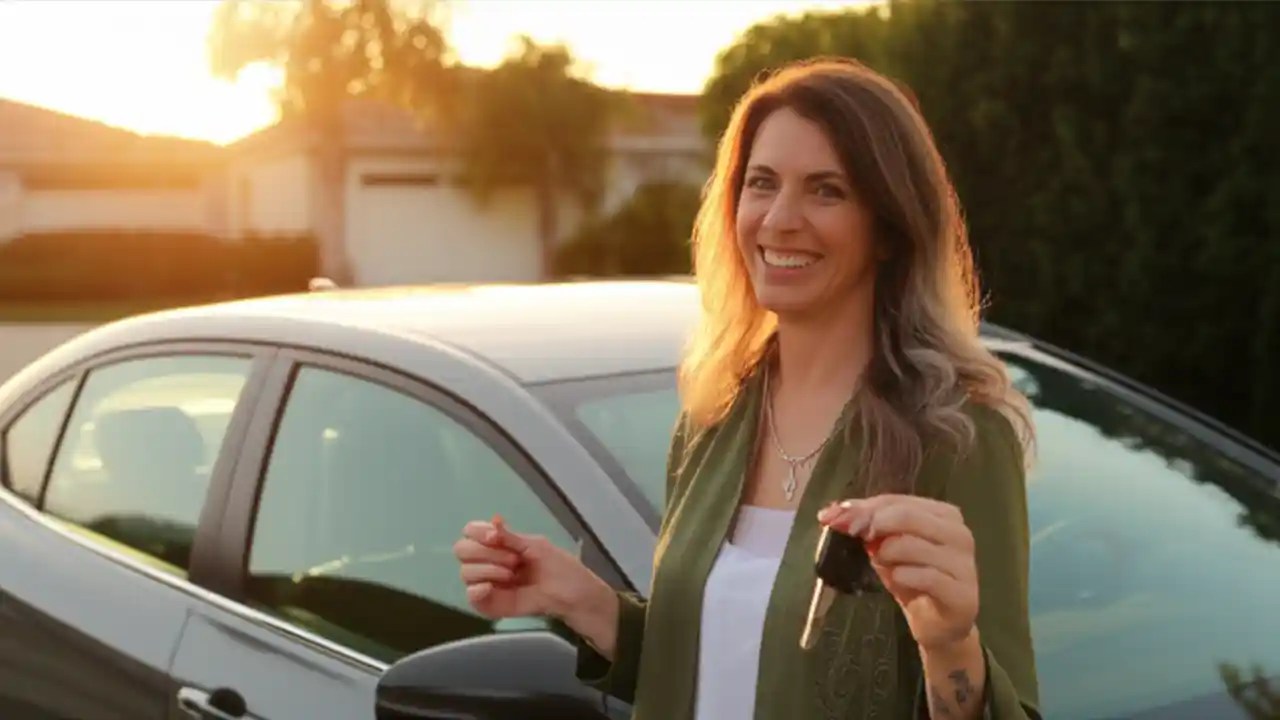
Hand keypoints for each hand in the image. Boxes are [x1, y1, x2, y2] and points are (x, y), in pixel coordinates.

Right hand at [453, 515, 611, 625]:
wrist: (574, 597)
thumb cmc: (560, 569)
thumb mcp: (537, 546)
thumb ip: (511, 537)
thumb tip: (493, 521)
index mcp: (499, 543)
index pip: (470, 531)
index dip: (477, 532)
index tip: (495, 536)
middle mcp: (489, 561)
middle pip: (462, 550)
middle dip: (485, 552)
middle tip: (513, 560)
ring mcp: (488, 583)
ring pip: (466, 572)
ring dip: (488, 570)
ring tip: (513, 576)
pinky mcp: (491, 604)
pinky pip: (471, 596)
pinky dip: (477, 590)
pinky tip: (490, 588)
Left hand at [817, 495, 978, 653]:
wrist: (938, 625)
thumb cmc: (912, 580)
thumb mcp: (886, 549)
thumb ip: (867, 527)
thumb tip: (831, 512)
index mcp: (943, 515)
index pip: (897, 501)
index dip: (862, 507)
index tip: (831, 518)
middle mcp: (959, 534)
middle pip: (908, 516)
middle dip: (873, 525)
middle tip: (858, 541)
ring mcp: (964, 563)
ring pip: (914, 545)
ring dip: (888, 554)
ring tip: (884, 565)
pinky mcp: (962, 593)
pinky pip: (926, 576)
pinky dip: (904, 576)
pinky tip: (898, 579)